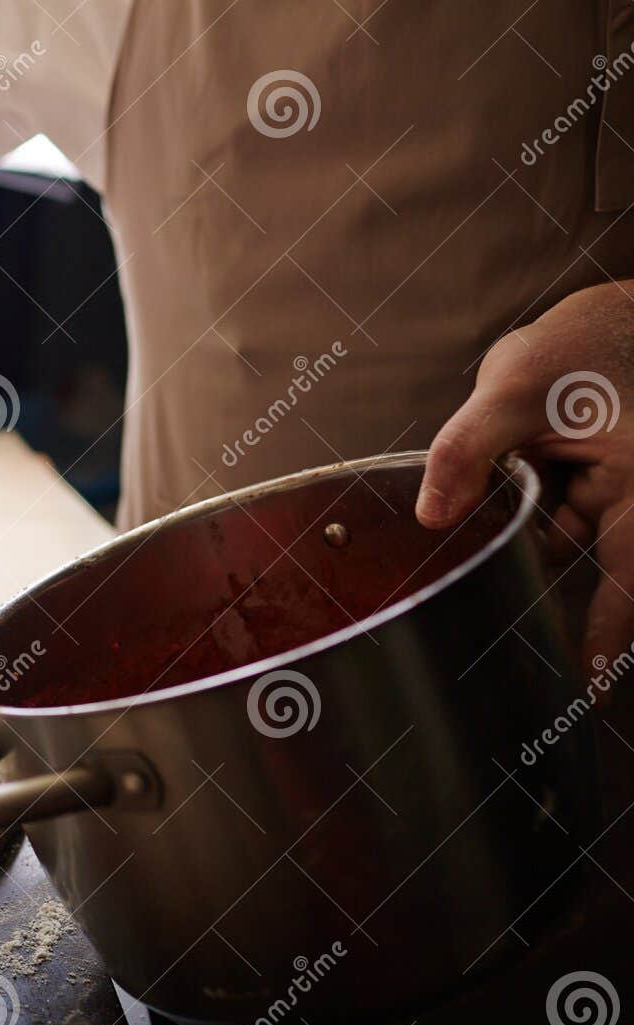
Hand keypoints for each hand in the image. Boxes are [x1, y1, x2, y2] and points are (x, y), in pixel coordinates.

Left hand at [419, 281, 633, 665]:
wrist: (618, 318)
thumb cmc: (586, 347)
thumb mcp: (514, 388)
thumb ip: (468, 451)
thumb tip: (430, 517)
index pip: (628, 581)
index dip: (607, 638)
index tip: (589, 688)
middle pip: (581, 568)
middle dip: (530, 570)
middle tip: (492, 571)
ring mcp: (612, 503)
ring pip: (552, 544)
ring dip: (520, 529)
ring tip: (508, 477)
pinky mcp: (592, 498)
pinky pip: (551, 524)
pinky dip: (524, 511)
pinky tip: (510, 477)